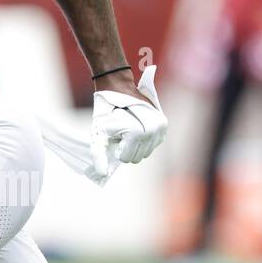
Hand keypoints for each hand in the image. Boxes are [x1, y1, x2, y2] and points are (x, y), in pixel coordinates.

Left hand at [87, 64, 166, 183]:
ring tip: (129, 128)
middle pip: (137, 157)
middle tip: (121, 130)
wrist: (117, 88)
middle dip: (126, 147)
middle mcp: (152, 130)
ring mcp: (160, 127)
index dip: (116, 148)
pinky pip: (153, 144)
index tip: (114, 132)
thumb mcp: (97, 132)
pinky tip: (137, 126)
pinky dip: (144, 139)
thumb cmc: (105, 111)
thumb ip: (98, 155)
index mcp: (137, 133)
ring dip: (135, 144)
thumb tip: (102, 174)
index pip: (126, 158)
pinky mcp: (164, 125)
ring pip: (146, 152)